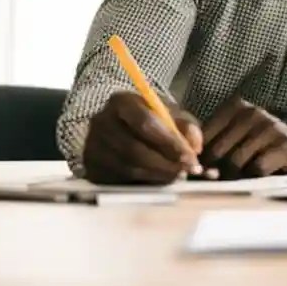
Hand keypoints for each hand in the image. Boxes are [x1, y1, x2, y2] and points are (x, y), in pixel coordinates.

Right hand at [82, 91, 203, 183]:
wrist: (116, 126)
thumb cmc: (148, 118)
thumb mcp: (169, 113)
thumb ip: (186, 126)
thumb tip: (194, 146)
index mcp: (121, 102)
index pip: (145, 123)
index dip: (170, 142)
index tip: (191, 157)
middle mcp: (101, 122)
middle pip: (135, 150)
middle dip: (166, 164)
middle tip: (187, 171)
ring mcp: (92, 146)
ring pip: (129, 168)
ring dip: (158, 176)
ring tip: (177, 176)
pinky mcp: (92, 168)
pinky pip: (121, 181)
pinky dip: (145, 184)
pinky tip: (160, 181)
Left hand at [199, 94, 286, 177]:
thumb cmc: (259, 147)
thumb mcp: (235, 138)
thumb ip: (214, 147)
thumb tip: (196, 170)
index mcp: (234, 106)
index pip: (203, 136)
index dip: (200, 158)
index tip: (203, 171)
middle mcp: (252, 113)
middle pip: (217, 150)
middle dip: (214, 171)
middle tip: (220, 181)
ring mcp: (270, 127)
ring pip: (235, 161)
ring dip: (234, 177)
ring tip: (240, 179)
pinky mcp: (286, 146)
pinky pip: (258, 169)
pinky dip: (253, 179)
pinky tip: (259, 178)